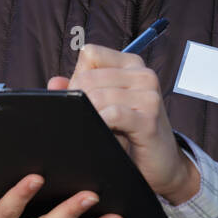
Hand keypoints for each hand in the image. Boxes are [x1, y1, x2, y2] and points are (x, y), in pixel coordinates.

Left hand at [47, 44, 197, 203]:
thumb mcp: (105, 106)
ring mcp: (149, 96)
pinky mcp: (148, 120)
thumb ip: (79, 90)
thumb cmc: (131, 133)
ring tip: (94, 129)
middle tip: (84, 120)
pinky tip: (101, 132)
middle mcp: (143, 75)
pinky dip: (99, 124)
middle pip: (89, 77)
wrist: (163, 164)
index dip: (78, 76)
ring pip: (97, 96)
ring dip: (87, 115)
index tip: (83, 99)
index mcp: (132, 64)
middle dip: (78, 100)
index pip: (91, 54)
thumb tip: (53, 83)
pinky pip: (112, 114)